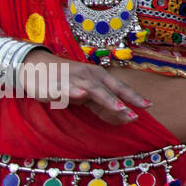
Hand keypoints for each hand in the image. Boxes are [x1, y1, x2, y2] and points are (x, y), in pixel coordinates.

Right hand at [21, 50, 151, 124]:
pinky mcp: (55, 85)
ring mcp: (73, 79)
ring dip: (106, 99)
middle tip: (135, 116)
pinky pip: (66, 88)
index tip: (149, 105)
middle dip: (122, 102)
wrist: (36, 67)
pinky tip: (81, 94)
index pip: (119, 87)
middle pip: (109, 90)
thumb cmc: (66, 82)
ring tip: (119, 108)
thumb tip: (122, 118)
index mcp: (99, 76)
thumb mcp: (87, 94)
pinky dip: (74, 91)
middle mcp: (89, 75)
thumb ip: (102, 106)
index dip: (133, 96)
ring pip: (93, 89)